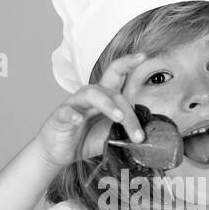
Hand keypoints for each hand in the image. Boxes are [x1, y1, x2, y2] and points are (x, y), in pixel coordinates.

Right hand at [32, 52, 146, 170]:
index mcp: (103, 97)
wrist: (58, 153)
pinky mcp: (59, 117)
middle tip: (138, 134)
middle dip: (127, 111)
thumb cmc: (85, 139)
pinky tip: (79, 121)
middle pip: (110, 91)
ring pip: (90, 94)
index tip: (144, 56)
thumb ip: (126, 131)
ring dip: (107, 105)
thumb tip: (149, 135)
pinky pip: (66, 111)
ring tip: (118, 118)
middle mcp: (89, 96)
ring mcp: (73, 104)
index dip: (128, 63)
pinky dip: (73, 115)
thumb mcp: (110, 135)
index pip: (116, 74)